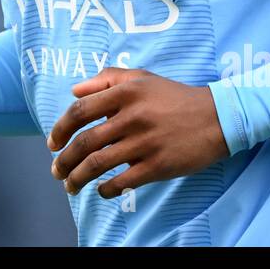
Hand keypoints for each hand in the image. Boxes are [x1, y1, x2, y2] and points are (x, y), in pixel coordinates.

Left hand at [47, 67, 229, 198]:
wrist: (217, 117)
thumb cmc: (174, 97)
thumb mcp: (142, 77)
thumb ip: (107, 79)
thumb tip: (74, 91)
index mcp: (125, 92)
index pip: (79, 111)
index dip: (60, 129)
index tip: (52, 144)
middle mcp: (132, 116)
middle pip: (84, 142)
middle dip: (64, 161)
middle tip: (57, 171)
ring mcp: (145, 142)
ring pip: (98, 164)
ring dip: (77, 179)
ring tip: (70, 186)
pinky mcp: (158, 165)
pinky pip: (122, 182)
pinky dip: (106, 190)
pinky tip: (101, 191)